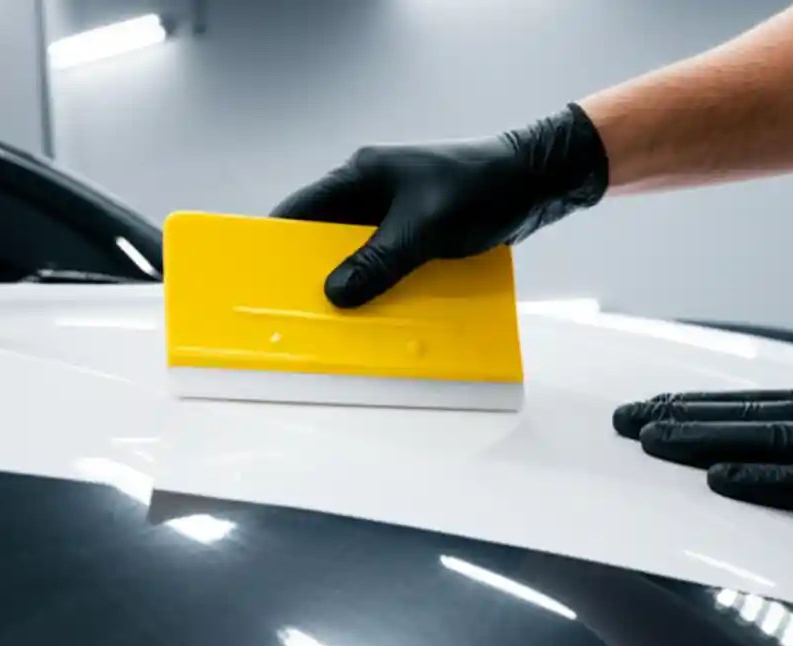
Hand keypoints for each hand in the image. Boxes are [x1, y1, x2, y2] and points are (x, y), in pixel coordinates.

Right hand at [271, 104, 608, 307]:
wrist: (536, 182)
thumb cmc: (481, 189)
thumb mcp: (425, 228)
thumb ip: (379, 260)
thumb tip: (335, 294)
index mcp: (360, 176)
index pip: (300, 210)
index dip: (275, 242)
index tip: (257, 277)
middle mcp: (371, 193)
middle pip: (326, 238)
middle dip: (314, 272)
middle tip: (298, 311)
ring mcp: (395, 214)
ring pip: (358, 254)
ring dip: (352, 283)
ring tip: (337, 321)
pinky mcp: (418, 233)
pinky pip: (387, 262)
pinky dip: (382, 284)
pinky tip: (381, 313)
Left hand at [613, 383, 792, 550]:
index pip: (743, 401)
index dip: (689, 404)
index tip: (645, 406)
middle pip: (735, 414)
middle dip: (673, 418)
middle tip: (618, 421)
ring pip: (758, 439)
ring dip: (698, 439)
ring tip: (646, 441)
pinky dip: (761, 479)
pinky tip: (718, 478)